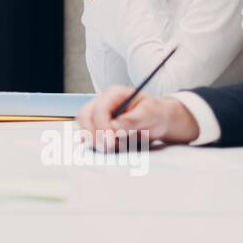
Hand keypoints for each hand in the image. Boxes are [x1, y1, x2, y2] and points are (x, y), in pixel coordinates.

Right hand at [76, 85, 198, 148]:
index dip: (102, 127)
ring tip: (120, 146)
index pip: (99, 109)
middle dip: (94, 135)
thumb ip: (132, 120)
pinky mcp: (97, 126)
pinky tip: (115, 147)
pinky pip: (89, 136)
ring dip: (98, 141)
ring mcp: (97, 114)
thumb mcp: (149, 113)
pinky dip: (99, 144)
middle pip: (85, 117)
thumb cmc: (154, 113)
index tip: (111, 143)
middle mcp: (102, 102)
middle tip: (109, 148)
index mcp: (114, 94)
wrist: (157, 119)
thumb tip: (113, 127)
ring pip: (85, 128)